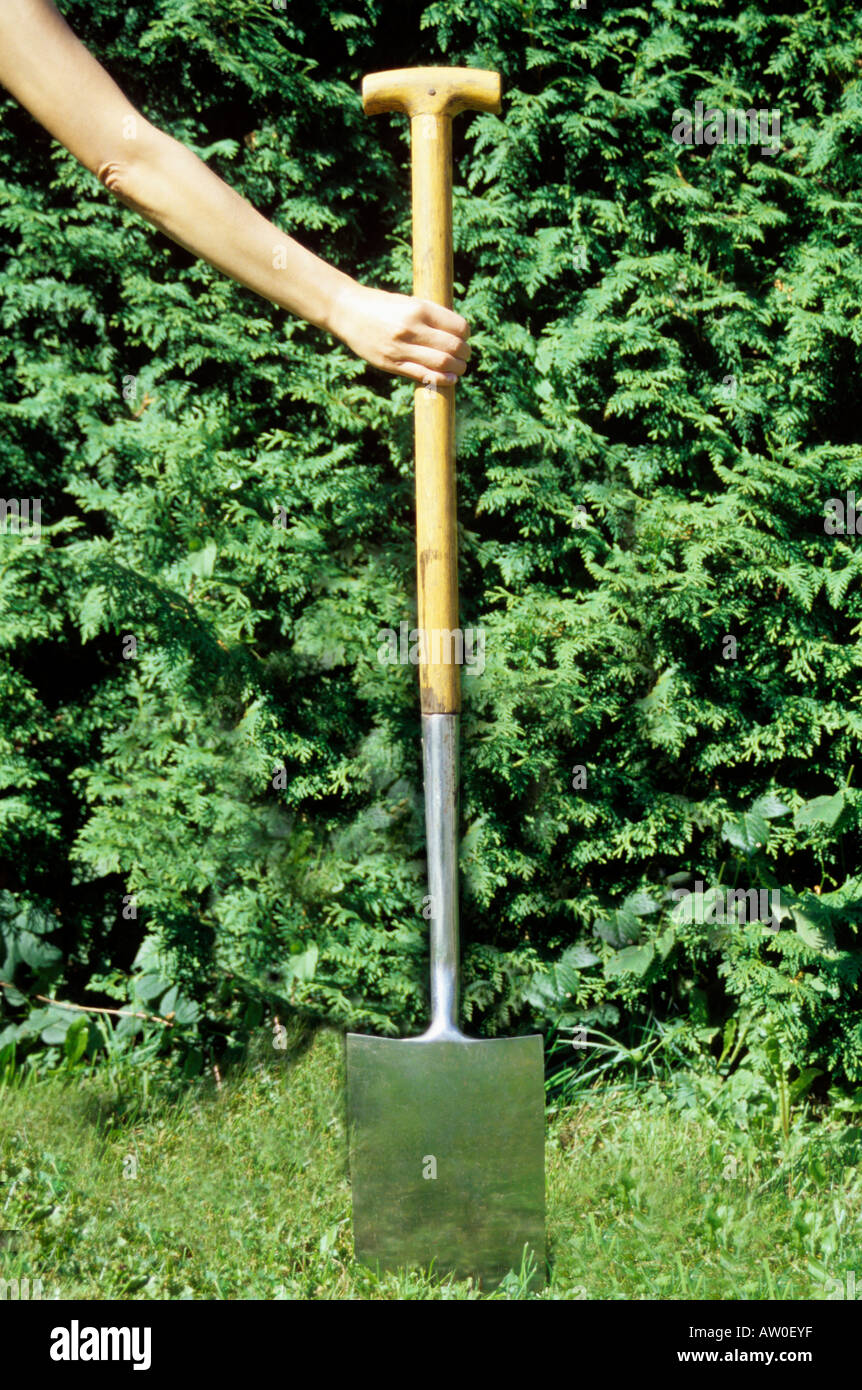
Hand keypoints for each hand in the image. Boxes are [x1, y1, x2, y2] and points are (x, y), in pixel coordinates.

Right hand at [326, 282, 471, 386]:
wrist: (346, 311)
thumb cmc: (381, 305)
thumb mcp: (408, 302)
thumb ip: (430, 316)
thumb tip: (457, 333)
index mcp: (419, 309)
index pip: (457, 326)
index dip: (466, 334)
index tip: (464, 337)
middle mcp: (411, 328)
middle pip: (453, 346)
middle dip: (465, 353)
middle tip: (465, 355)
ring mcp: (400, 348)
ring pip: (442, 363)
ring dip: (457, 368)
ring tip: (459, 368)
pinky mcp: (391, 364)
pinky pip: (423, 375)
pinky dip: (441, 379)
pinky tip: (450, 379)